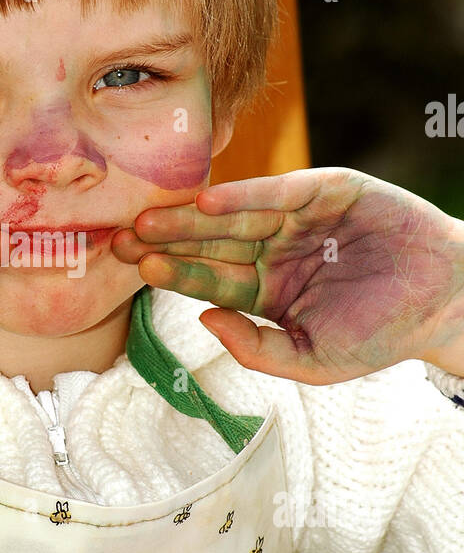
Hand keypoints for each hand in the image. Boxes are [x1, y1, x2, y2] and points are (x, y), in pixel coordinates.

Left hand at [112, 167, 463, 382]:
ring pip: (236, 216)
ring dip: (194, 216)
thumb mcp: (312, 361)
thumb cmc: (381, 337)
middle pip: (210, 243)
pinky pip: (282, 192)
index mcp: (266, 289)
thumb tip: (203, 322)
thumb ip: (256, 348)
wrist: (448, 303)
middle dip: (168, 240)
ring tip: (151, 218)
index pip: (208, 279)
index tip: (134, 267)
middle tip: (122, 236)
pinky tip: (210, 200)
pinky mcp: (331, 190)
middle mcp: (275, 249)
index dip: (172, 273)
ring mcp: (301, 218)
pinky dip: (248, 194)